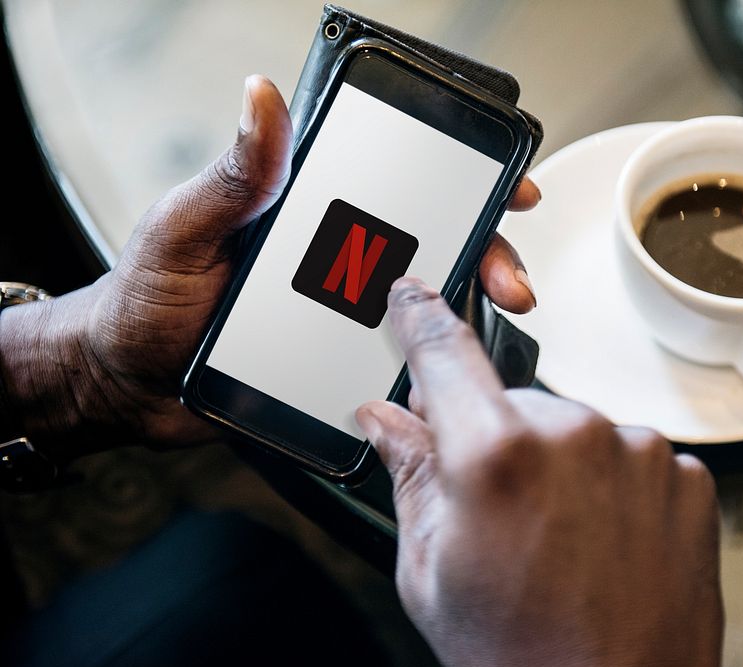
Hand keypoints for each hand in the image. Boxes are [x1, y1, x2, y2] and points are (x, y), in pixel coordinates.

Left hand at [0, 76, 540, 453]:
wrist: (127, 384)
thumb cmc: (145, 301)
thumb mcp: (184, 229)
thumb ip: (231, 177)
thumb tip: (261, 100)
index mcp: (306, 212)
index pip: (394, 185)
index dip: (457, 181)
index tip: (503, 186)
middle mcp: (333, 257)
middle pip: (429, 246)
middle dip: (485, 254)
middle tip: (507, 277)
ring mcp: (339, 311)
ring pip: (422, 305)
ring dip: (465, 311)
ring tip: (486, 324)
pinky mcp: (336, 361)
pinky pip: (392, 361)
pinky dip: (427, 365)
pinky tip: (443, 371)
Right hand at [356, 279, 723, 666]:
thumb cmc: (523, 657)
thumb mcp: (430, 570)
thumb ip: (410, 475)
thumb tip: (386, 422)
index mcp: (495, 453)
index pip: (445, 349)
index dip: (421, 317)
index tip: (413, 297)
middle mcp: (574, 434)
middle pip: (512, 403)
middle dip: (498, 441)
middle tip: (500, 514)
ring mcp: (638, 451)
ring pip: (574, 431)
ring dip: (560, 467)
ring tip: (558, 542)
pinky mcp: (684, 474)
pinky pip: (628, 457)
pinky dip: (611, 487)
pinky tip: (601, 541)